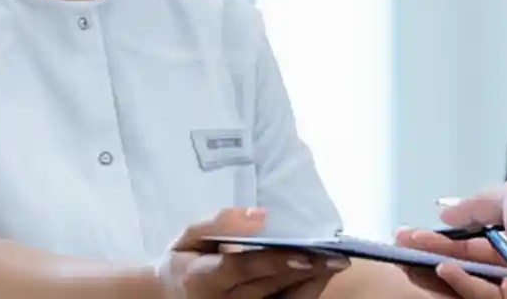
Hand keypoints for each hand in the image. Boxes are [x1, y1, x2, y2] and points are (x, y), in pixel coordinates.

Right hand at [155, 207, 350, 298]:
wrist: (169, 298)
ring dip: (310, 284)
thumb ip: (220, 224)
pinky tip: (320, 274)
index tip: (303, 253)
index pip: (241, 269)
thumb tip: (260, 215)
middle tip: (336, 256)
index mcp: (202, 280)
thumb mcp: (188, 237)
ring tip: (334, 264)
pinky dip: (304, 292)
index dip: (273, 262)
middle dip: (304, 271)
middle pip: (268, 287)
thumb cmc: (184, 261)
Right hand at [396, 178, 506, 298]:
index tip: (418, 227)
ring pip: (468, 281)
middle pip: (468, 259)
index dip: (447, 231)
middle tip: (401, 241)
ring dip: (436, 266)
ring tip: (409, 254)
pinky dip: (459, 282)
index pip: (478, 233)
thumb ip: (474, 203)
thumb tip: (445, 207)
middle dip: (431, 249)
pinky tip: (443, 267)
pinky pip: (480, 297)